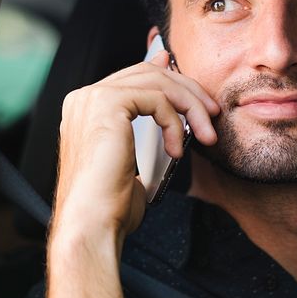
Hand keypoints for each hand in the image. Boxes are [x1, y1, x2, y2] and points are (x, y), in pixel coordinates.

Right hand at [51, 50, 218, 250]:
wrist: (91, 223)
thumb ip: (146, 130)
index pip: (133, 77)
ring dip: (190, 106)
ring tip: (206, 134)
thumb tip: (165, 108)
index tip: (195, 92)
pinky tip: (175, 151)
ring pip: (157, 81)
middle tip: (212, 114)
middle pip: (148, 73)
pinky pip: (157, 98)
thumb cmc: (110, 204)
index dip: (168, 77)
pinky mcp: (107, 104)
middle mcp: (84, 98)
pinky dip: (174, 122)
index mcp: (85, 108)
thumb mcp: (134, 160)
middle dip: (187, 90)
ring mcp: (93, 98)